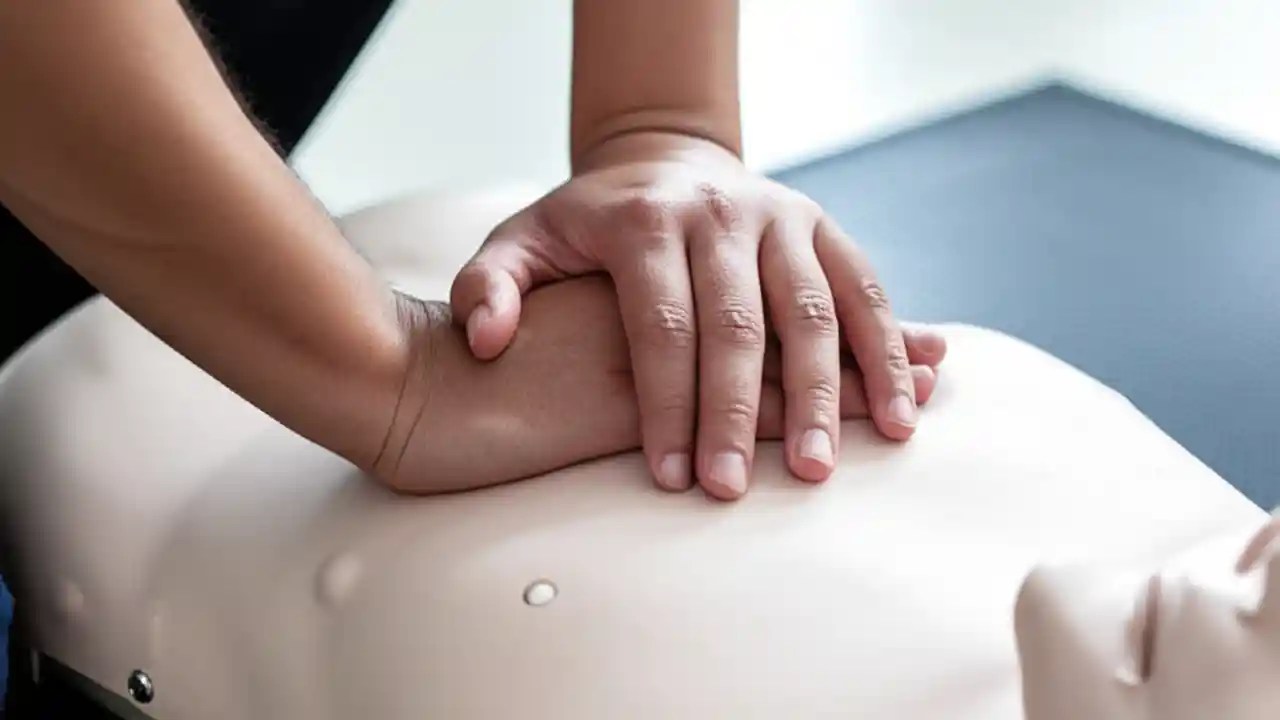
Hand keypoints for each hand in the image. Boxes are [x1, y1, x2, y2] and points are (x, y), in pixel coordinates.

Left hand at [451, 131, 942, 499]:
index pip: (660, 324)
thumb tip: (484, 342)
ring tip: (822, 466)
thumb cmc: (590, 222)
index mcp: (645, 220)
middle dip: (737, 414)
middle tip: (734, 491)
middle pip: (739, 325)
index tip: (670, 478)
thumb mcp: (524, 240)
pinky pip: (866, 290)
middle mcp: (720, 213)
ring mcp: (781, 216)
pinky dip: (889, 351)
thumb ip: (490, 286)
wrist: (665, 159)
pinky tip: (900, 412)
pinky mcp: (823, 226)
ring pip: (815, 310)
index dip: (666, 404)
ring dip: (827, 393)